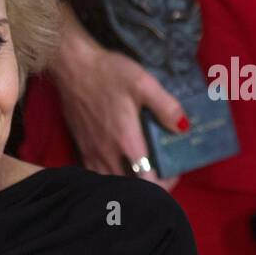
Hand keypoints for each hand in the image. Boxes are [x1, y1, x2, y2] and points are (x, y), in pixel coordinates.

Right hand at [49, 5, 187, 190]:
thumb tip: (183, 128)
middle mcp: (107, 154)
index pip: (147, 182)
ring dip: (129, 182)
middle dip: (149, 184)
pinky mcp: (82, 148)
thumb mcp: (143, 83)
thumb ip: (166, 106)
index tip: (173, 169)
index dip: (165, 183)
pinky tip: (118, 163)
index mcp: (126, 142)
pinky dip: (110, 177)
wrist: (72, 67)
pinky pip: (97, 174)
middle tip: (161, 169)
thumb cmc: (108, 73)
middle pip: (130, 187)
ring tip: (141, 169)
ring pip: (112, 183)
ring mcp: (92, 153)